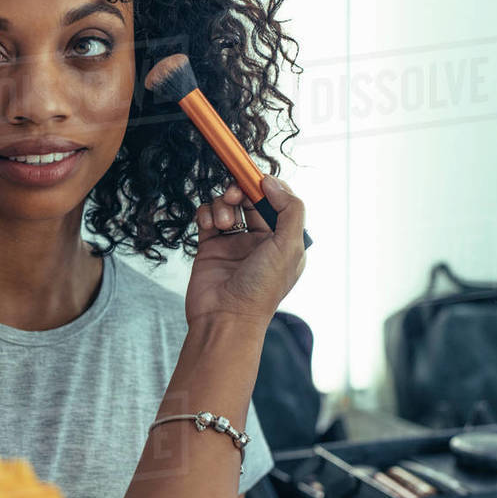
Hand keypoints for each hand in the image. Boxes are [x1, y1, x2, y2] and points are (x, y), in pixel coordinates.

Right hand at [184, 176, 305, 330]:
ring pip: (227, 205)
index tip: (256, 179)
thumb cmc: (260, 290)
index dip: (267, 187)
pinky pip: (207, 217)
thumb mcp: (288, 247)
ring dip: (223, 205)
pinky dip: (207, 213)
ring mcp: (234, 243)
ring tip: (223, 223)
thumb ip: (290, 209)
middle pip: (251, 199)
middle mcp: (260, 241)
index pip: (279, 201)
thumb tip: (271, 182)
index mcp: (284, 241)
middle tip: (234, 195)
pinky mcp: (210, 247)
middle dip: (241, 191)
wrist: (224, 318)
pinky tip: (210, 225)